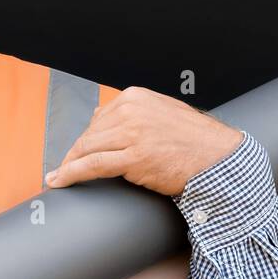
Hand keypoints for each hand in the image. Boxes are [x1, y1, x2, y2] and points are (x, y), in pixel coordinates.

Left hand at [43, 86, 243, 196]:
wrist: (219, 159)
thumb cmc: (194, 141)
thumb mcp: (162, 113)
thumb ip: (133, 112)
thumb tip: (100, 117)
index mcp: (136, 97)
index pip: (99, 118)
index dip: (86, 138)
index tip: (76, 152)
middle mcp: (131, 111)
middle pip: (90, 134)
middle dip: (75, 153)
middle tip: (63, 168)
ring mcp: (132, 134)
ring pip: (87, 149)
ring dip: (69, 165)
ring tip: (58, 177)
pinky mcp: (133, 157)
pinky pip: (93, 166)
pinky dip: (70, 174)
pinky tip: (58, 181)